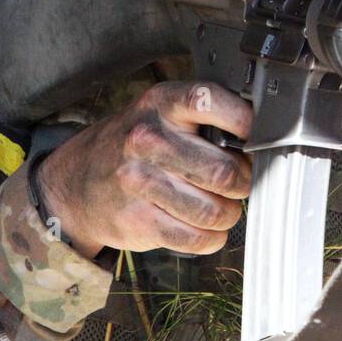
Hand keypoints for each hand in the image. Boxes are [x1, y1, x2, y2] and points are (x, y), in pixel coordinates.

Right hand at [36, 81, 252, 258]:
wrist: (77, 181)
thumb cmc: (137, 143)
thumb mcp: (163, 111)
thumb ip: (206, 115)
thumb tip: (263, 133)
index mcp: (160, 104)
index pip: (209, 101)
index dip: (245, 122)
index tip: (257, 137)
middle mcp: (147, 140)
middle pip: (223, 171)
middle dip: (244, 181)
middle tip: (239, 180)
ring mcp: (139, 183)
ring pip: (214, 211)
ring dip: (229, 213)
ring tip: (222, 204)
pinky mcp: (137, 221)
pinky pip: (196, 238)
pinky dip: (211, 237)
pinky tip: (206, 226)